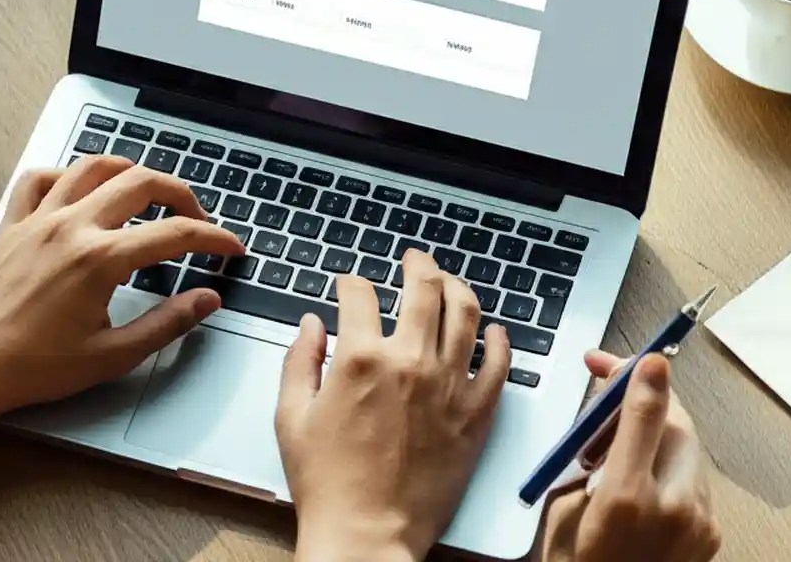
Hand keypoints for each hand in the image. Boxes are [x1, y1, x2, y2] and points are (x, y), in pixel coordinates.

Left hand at [0, 157, 244, 432]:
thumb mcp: (115, 354)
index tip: (231, 247)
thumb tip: (208, 299)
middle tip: (198, 219)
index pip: (176, 233)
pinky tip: (83, 192)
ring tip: (150, 192)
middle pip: (142, 183)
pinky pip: (39, 179)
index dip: (215, 237)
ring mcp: (39, 221)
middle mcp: (71, 229)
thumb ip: (169, 322)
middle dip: (182, 195)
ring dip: (130, 172)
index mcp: (100, 260)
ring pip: (93, 167)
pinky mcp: (14, 226)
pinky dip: (66, 176)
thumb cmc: (37, 366)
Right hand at [275, 251, 512, 561]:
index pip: (359, 295)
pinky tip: (494, 330)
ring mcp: (449, 385)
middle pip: (424, 289)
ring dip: (458, 287)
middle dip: (417, 264)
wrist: (368, 532)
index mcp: (361, 358)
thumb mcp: (292, 417)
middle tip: (415, 259)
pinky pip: (498, 364)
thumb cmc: (327, 483)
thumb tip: (310, 323)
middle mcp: (410, 362)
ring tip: (451, 281)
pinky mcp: (476, 413)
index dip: (351, 283)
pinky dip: (498, 340)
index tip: (350, 284)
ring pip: (466, 314)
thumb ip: (299, 361)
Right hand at [540, 351, 721, 561]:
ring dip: (660, 436)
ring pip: (688, 449)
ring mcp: (699, 522)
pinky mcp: (712, 533)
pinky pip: (694, 479)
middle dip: (648, 402)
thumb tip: (607, 410)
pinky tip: (645, 482)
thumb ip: (589, 455)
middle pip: (675, 424)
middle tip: (615, 391)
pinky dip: (672, 469)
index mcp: (623, 499)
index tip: (645, 358)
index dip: (643, 380)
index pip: (645, 417)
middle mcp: (671, 508)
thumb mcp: (563, 508)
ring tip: (622, 452)